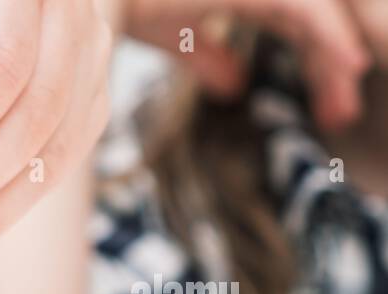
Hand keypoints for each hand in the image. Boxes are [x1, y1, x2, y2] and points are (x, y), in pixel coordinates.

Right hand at [118, 0, 371, 130]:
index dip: (318, 62)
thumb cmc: (111, 1)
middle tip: (340, 114)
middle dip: (331, 64)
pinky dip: (330, 37)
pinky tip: (349, 66)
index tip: (331, 109)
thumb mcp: (165, 29)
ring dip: (342, 53)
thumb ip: (203, 53)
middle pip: (317, 16)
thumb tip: (233, 84)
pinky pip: (302, 8)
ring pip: (322, 9)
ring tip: (349, 97)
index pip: (298, 20)